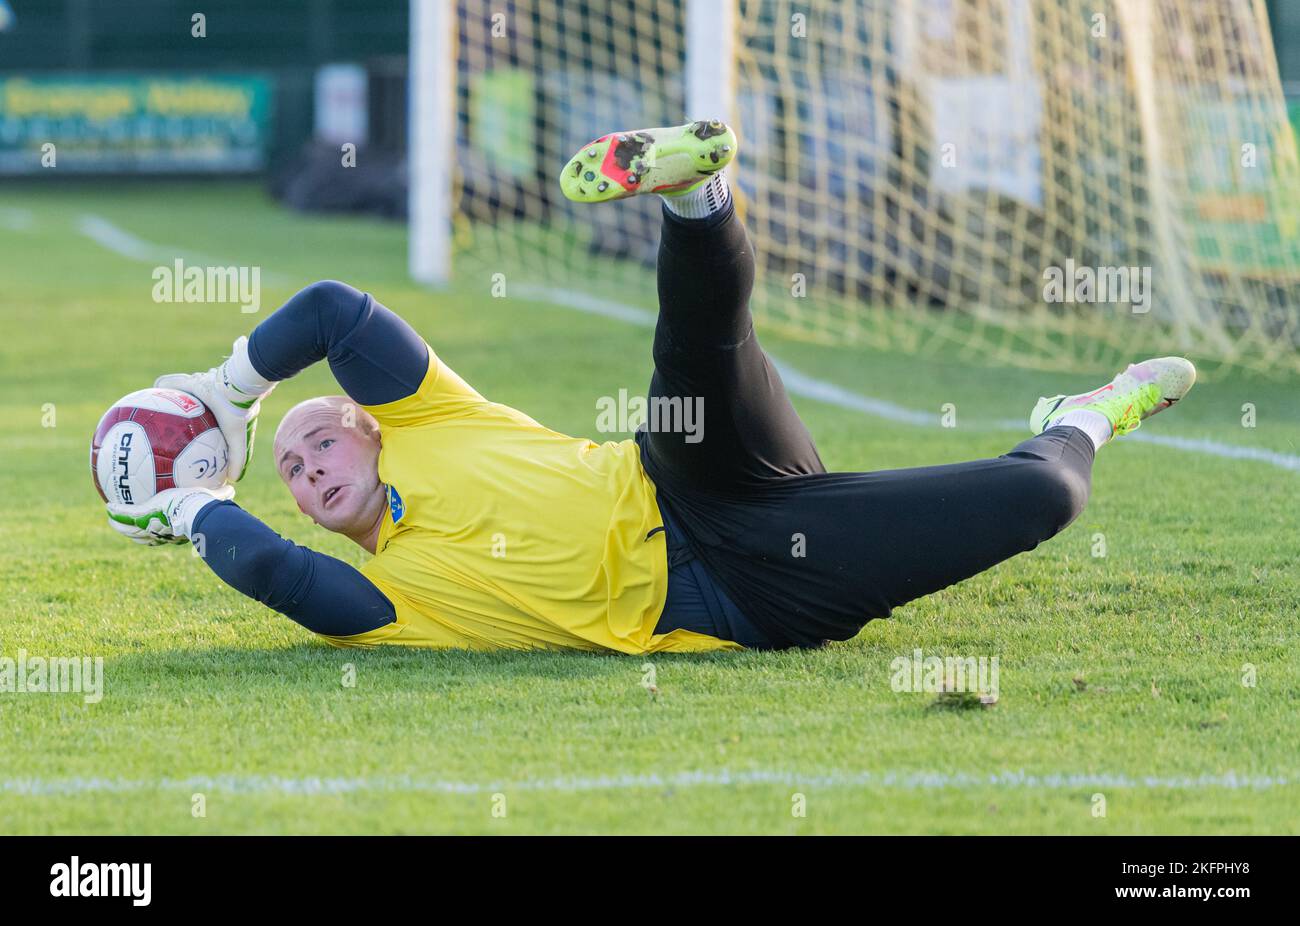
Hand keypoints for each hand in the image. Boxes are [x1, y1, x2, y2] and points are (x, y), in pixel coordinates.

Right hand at [106, 485, 234, 545]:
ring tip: (112, 516)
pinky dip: (117, 512)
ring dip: (121, 525)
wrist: (195, 513)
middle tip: (129, 527)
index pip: (163, 535)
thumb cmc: (206, 508)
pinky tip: (109, 508)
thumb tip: (233, 487)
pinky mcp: (141, 518)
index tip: (155, 529)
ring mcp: (150, 529)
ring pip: (130, 529)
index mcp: (175, 531)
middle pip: (144, 537)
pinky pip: (125, 516)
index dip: (158, 534)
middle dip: (137, 534)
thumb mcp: (214, 498)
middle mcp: (162, 534)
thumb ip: (222, 493)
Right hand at [155, 336, 273, 482]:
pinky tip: (229, 400)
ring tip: (205, 404)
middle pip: (184, 382)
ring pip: (203, 380)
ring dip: (202, 390)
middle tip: (182, 407)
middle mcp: (203, 378)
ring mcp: (216, 374)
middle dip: (183, 393)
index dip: (159, 388)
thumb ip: (234, 454)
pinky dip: (220, 389)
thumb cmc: (237, 404)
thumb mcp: (234, 432)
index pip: (166, 382)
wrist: (254, 380)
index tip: (156, 398)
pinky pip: (220, 380)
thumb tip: (233, 477)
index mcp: (194, 386)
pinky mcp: (231, 374)